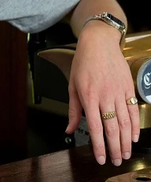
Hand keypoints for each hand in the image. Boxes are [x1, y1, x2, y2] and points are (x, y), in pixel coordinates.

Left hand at [66, 22, 139, 165]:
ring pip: (125, 122)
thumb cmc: (83, 62)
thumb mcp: (72, 85)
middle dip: (115, 148)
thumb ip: (73, 110)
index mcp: (88, 96)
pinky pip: (133, 110)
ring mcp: (118, 92)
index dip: (99, 146)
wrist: (98, 43)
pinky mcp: (128, 88)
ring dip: (126, 141)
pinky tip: (134, 136)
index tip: (101, 158)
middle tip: (116, 161)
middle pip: (112, 129)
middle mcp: (104, 96)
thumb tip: (69, 129)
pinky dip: (135, 125)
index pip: (95, 128)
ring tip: (126, 153)